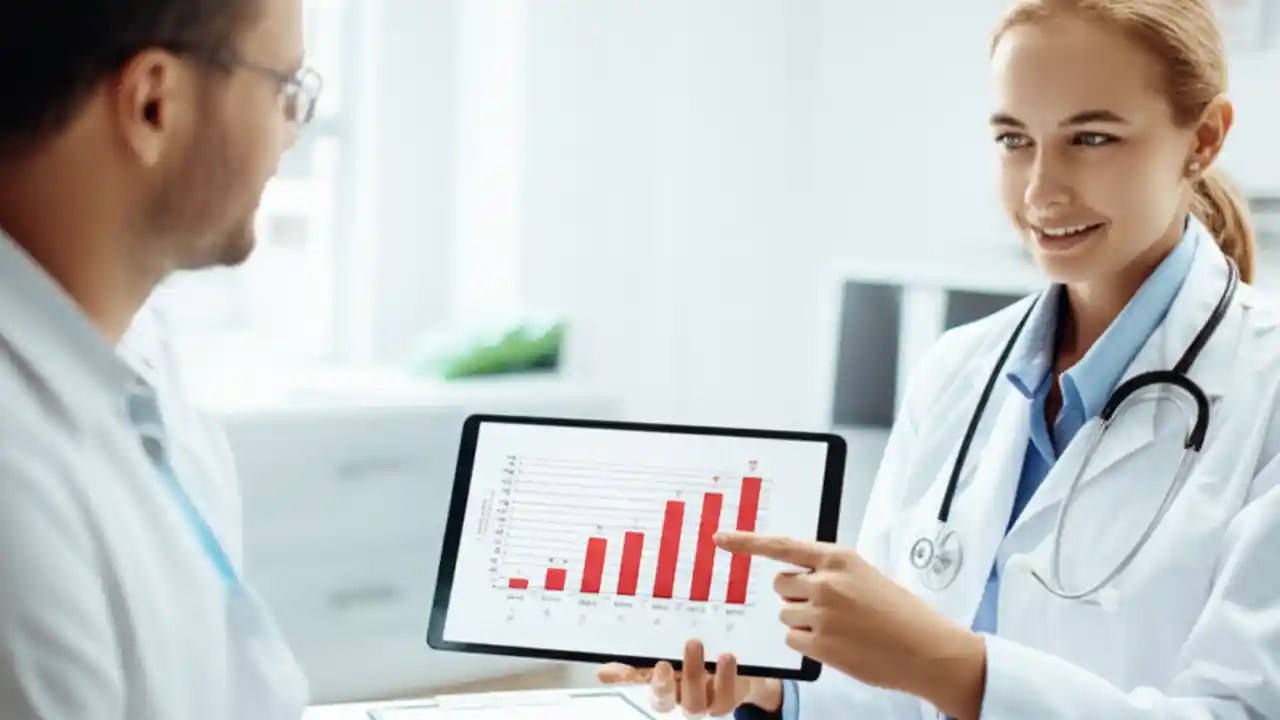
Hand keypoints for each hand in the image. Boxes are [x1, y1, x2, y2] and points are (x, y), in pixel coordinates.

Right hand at [597, 639, 781, 716]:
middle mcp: (679, 695)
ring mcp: (704, 701)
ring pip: (694, 702)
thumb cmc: (701, 657)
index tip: (615, 667)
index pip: (638, 682)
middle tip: (661, 664)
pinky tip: (726, 657)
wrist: (743, 667)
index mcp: (662, 682)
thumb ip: (641, 661)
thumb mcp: (673, 650)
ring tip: (693, 644)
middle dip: (661, 686)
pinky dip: (725, 678)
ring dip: (692, 675)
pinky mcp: (728, 699)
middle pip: (665, 701)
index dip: (628, 680)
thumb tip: (603, 672)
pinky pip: (724, 698)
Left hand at [714, 532, 986, 719]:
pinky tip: (837, 643)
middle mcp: (825, 582)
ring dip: (804, 621)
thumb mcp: (864, 576)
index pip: (781, 546)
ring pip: (786, 615)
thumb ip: (829, 571)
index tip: (720, 539)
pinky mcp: (820, 644)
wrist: (926, 649)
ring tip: (841, 627)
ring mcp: (821, 614)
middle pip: (780, 585)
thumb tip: (793, 578)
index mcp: (838, 558)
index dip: (747, 542)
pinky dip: (808, 643)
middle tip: (826, 606)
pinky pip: (793, 639)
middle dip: (795, 595)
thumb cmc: (898, 612)